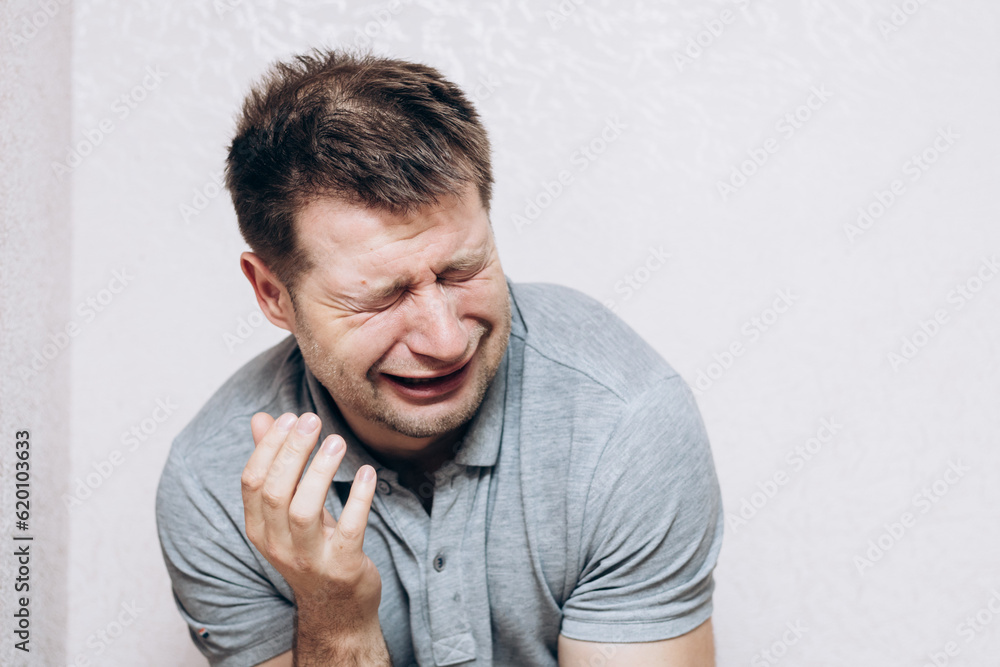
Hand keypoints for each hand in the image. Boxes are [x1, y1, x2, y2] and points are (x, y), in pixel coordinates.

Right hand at [241, 412, 382, 629]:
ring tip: (337, 441)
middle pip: (275, 492)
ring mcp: (308, 560)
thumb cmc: (313, 546)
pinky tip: (368, 474)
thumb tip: (261, 418)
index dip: (269, 447)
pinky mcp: (342, 567)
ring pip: (304, 511)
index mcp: (259, 528)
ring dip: (320, 471)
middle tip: (312, 420)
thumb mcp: (289, 508)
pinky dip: (358, 499)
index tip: (290, 417)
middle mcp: (277, 545)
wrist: (337, 607)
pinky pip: (349, 530)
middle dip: (292, 452)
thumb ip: (275, 463)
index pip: (252, 482)